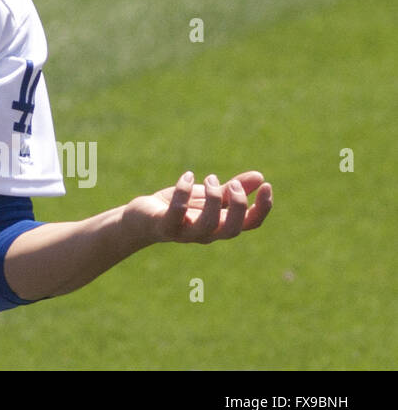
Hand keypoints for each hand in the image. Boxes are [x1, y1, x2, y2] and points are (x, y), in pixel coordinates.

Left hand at [136, 170, 271, 244]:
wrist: (142, 218)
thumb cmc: (179, 208)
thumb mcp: (208, 195)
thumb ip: (231, 189)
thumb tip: (260, 177)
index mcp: (221, 225)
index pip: (250, 224)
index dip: (262, 208)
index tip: (267, 186)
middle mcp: (207, 233)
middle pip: (232, 230)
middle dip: (237, 205)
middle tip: (230, 183)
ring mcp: (186, 232)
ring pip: (208, 225)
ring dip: (212, 197)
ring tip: (209, 177)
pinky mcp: (164, 226)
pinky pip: (176, 214)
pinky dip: (183, 193)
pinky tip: (187, 176)